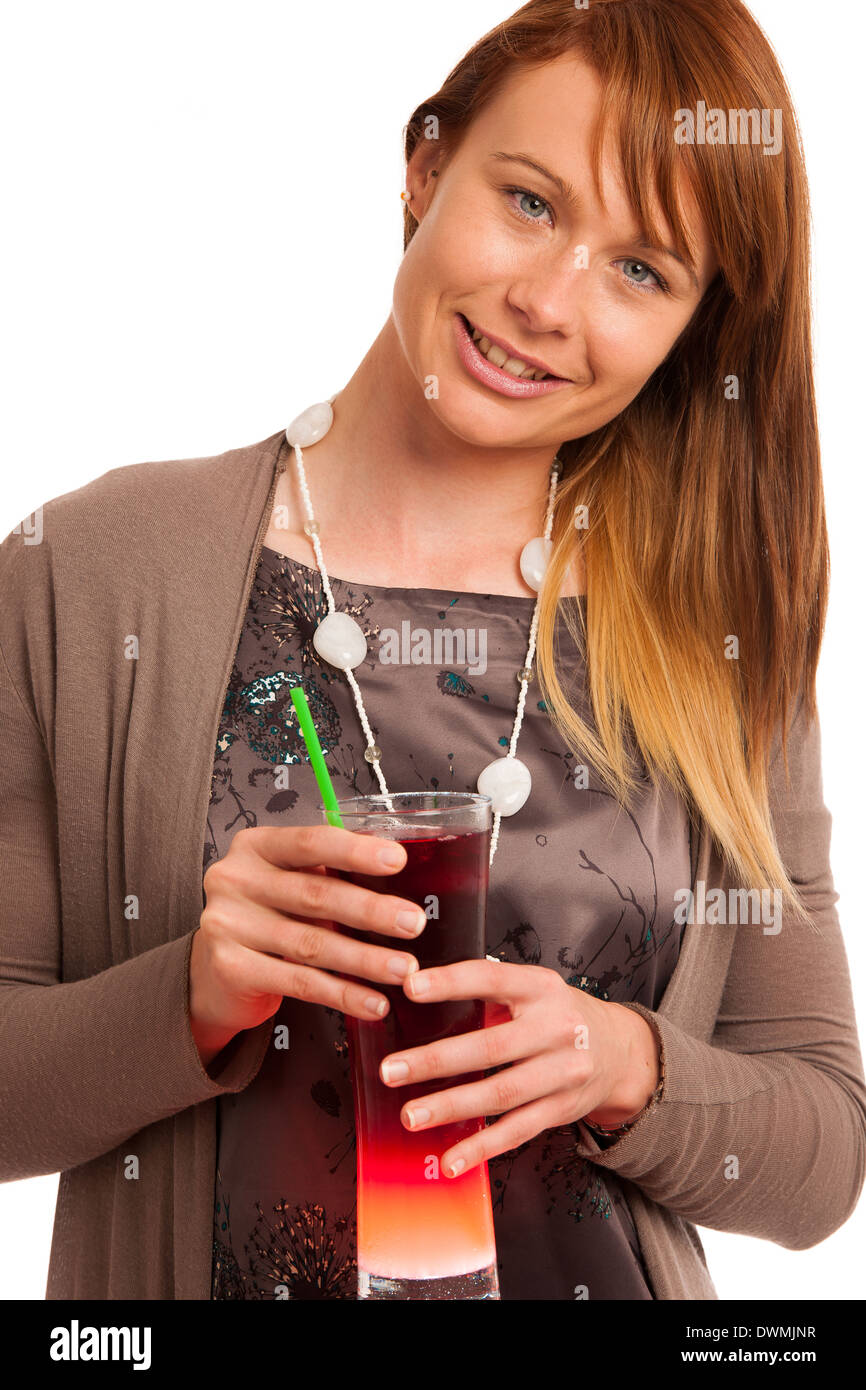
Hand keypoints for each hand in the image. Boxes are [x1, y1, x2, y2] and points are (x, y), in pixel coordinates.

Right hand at [190, 825, 426, 1065]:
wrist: (214, 970)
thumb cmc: (268, 916)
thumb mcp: (290, 881)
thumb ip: (329, 870)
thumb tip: (396, 860)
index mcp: (255, 847)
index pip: (310, 842)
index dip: (356, 851)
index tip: (398, 860)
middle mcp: (234, 879)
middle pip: (314, 894)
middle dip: (371, 910)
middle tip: (413, 922)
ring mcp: (227, 925)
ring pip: (311, 944)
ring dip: (365, 959)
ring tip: (404, 969)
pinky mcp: (231, 968)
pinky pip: (299, 983)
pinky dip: (343, 994)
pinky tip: (374, 1002)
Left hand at [378, 960, 660, 1177]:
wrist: (621, 1051)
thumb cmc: (560, 1015)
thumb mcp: (535, 989)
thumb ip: (490, 992)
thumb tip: (417, 990)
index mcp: (541, 987)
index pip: (492, 978)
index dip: (451, 981)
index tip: (411, 986)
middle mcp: (556, 1028)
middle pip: (491, 1047)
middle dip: (437, 1060)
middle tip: (392, 1071)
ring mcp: (562, 1072)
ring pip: (501, 1093)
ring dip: (451, 1107)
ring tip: (411, 1115)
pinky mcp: (561, 1109)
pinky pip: (517, 1131)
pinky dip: (482, 1147)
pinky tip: (451, 1160)